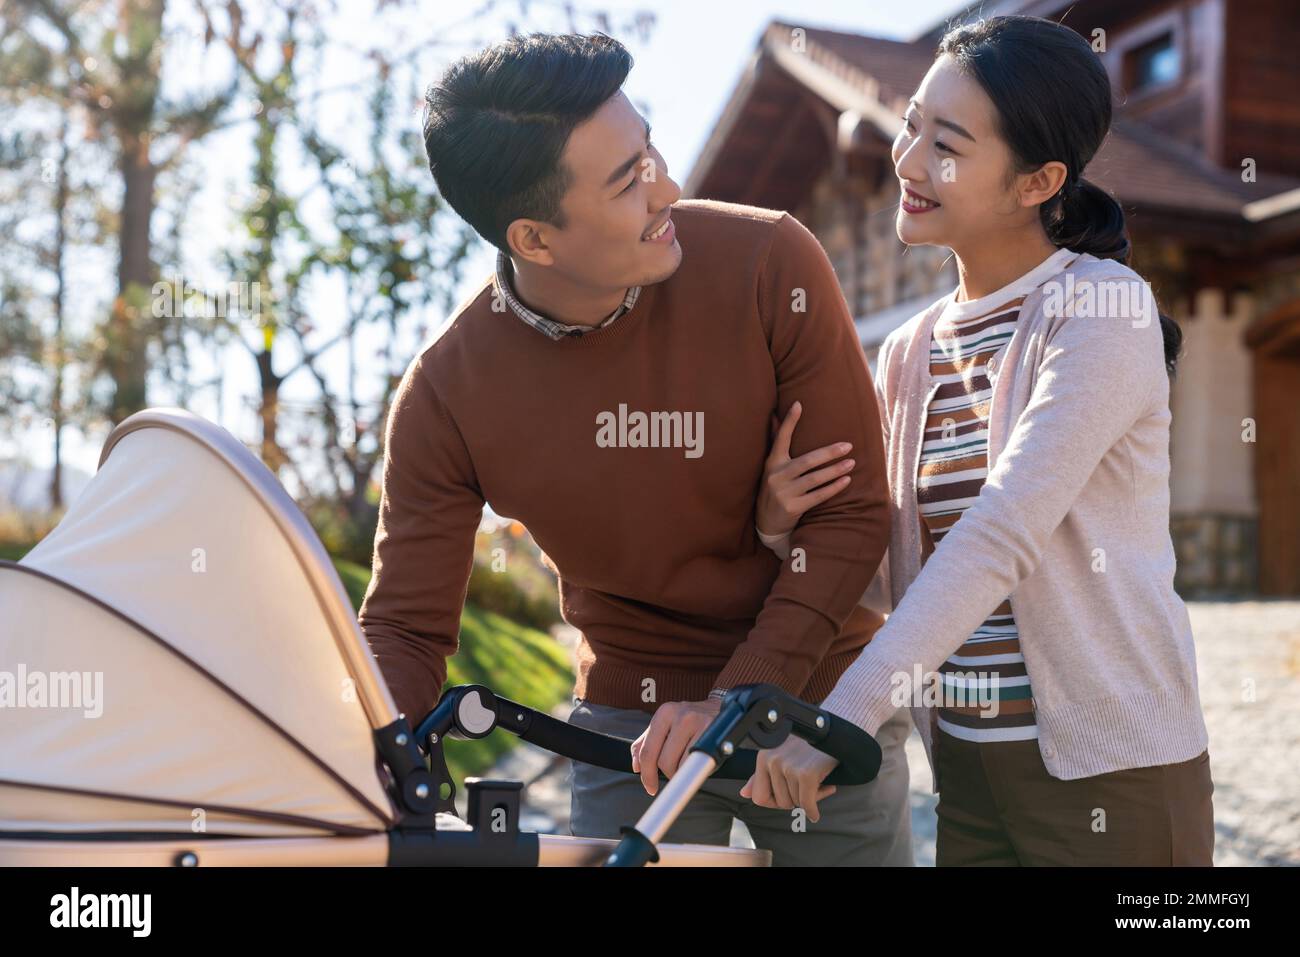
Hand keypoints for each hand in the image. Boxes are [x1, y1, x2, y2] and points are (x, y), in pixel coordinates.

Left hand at [630, 698, 722, 795]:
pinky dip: (696, 769)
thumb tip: (636, 767)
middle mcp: (679, 715)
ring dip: (683, 772)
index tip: (651, 787)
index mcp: (664, 713)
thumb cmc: (689, 722)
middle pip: (664, 762)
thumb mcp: (665, 726)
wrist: (718, 709)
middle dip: (669, 773)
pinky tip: (698, 760)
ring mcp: (697, 722)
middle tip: (677, 770)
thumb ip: (646, 744)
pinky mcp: (712, 732)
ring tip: (689, 762)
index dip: (647, 775)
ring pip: (681, 765)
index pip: (648, 751)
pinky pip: (697, 763)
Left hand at [739, 734, 838, 822]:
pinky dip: (814, 810)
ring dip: (811, 799)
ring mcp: (788, 767)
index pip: (759, 796)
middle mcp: (772, 761)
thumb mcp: (780, 755)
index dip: (774, 802)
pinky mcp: (806, 773)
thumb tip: (744, 794)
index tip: (788, 797)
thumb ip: (761, 775)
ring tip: (819, 782)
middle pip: (781, 802)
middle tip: (809, 788)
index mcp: (763, 757)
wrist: (831, 730)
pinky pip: (807, 804)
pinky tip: (821, 803)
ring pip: (796, 803)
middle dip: (797, 800)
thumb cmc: (806, 743)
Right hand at [757, 400, 854, 537]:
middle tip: (848, 446)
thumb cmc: (775, 487)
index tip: (799, 404)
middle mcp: (776, 476)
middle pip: (807, 461)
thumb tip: (774, 415)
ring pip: (815, 479)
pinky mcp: (793, 508)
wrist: (767, 522)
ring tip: (852, 463)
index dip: (789, 421)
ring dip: (835, 470)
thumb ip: (777, 444)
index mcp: (772, 462)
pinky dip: (833, 488)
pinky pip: (818, 496)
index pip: (780, 438)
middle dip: (829, 453)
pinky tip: (846, 480)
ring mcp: (784, 493)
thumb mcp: (772, 467)